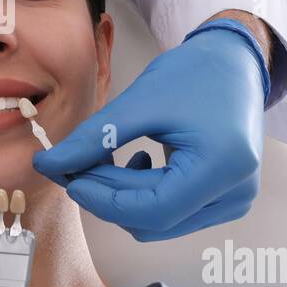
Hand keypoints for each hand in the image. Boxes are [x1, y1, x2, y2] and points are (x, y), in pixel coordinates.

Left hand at [31, 23, 266, 239]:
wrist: (234, 63)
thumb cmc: (196, 73)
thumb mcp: (140, 101)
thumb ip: (94, 137)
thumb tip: (49, 165)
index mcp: (224, 166)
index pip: (155, 209)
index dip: (105, 200)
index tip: (70, 179)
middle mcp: (236, 192)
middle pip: (155, 220)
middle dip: (107, 197)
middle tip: (72, 168)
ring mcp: (234, 200)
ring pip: (160, 222)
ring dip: (122, 198)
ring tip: (102, 160)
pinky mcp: (225, 199)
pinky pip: (173, 214)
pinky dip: (142, 195)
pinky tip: (136, 163)